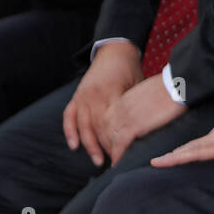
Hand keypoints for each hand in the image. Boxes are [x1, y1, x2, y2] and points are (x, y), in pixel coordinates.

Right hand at [63, 40, 143, 166]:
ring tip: (98, 161)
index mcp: (111, 91)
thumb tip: (144, 129)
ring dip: (90, 145)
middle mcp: (94, 95)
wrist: (115, 49)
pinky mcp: (76, 96)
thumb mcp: (138, 84)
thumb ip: (136, 105)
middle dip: (106, 147)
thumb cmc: (131, 68)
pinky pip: (68, 116)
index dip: (119, 140)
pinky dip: (69, 131)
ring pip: (83, 125)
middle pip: (98, 127)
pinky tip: (74, 146)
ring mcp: (83, 96)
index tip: (125, 155)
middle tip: (114, 163)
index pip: (114, 123)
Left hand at [97, 74, 186, 164]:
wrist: (176, 85)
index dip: (107, 132)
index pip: (106, 118)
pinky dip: (118, 155)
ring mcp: (126, 117)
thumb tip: (143, 111)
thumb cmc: (168, 87)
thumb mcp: (147, 92)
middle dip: (106, 143)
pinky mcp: (135, 126)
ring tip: (116, 162)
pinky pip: (120, 144)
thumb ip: (139, 102)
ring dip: (111, 151)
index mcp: (124, 99)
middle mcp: (120, 108)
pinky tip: (119, 163)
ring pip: (109, 138)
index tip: (112, 141)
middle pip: (104, 129)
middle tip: (112, 154)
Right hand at [150, 83, 213, 184]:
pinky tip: (191, 150)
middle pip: (191, 146)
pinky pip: (205, 138)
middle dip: (172, 155)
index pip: (198, 152)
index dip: (177, 158)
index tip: (157, 162)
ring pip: (197, 141)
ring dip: (180, 150)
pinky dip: (193, 145)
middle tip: (153, 163)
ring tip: (165, 159)